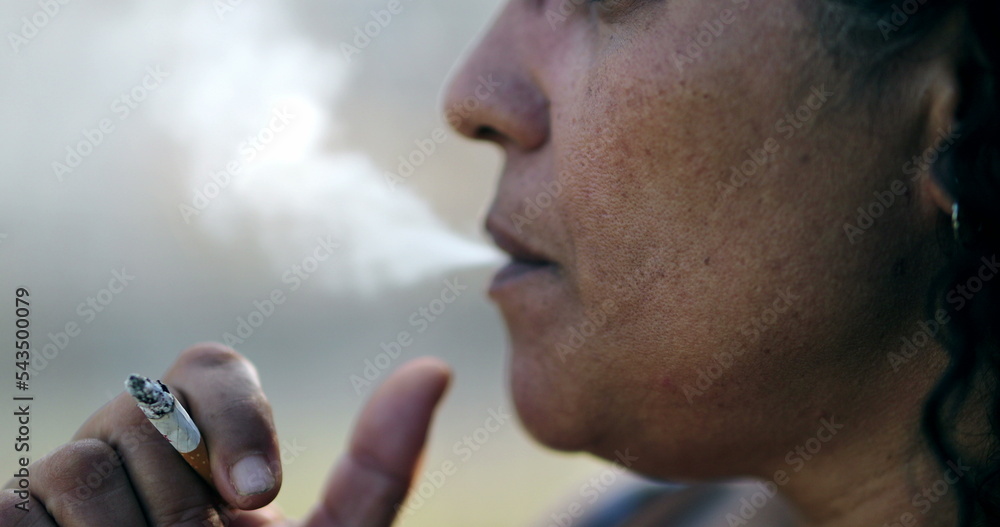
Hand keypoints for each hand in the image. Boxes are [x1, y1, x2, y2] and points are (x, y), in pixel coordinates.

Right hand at [1, 343, 450, 526]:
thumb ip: (377, 471)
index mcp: (210, 452)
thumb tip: (433, 369)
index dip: (233, 415)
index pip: (208, 368)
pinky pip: (22, 505)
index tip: (259, 496)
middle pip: (145, 408)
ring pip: (83, 460)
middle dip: (184, 501)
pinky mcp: (17, 524)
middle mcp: (136, 455)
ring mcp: (67, 491)